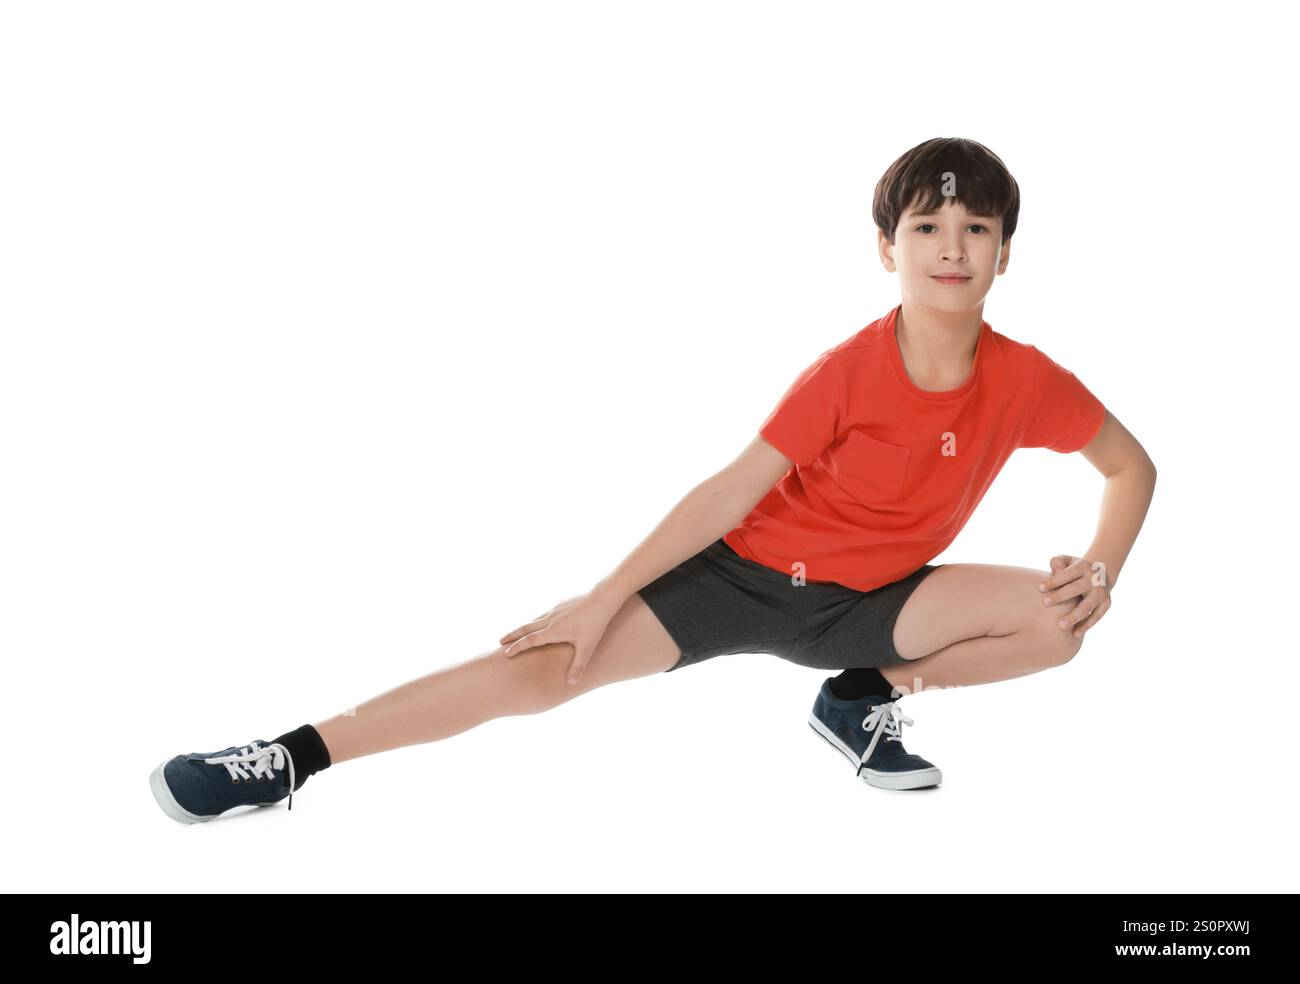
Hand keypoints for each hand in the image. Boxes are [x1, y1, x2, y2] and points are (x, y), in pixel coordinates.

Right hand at [498, 590, 621, 684]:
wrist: (602, 599)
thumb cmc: (595, 625)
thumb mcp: (587, 648)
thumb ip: (578, 666)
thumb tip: (570, 684)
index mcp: (553, 631)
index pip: (530, 640)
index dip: (517, 647)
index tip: (506, 653)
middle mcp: (550, 619)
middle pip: (526, 628)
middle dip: (512, 635)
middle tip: (500, 641)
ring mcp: (555, 610)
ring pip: (535, 620)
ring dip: (524, 627)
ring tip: (516, 634)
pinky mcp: (561, 604)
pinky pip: (545, 614)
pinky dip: (537, 620)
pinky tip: (540, 623)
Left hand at [1038, 554, 1110, 639]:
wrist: (1099, 574)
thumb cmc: (1073, 569)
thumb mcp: (1066, 561)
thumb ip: (1058, 562)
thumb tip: (1055, 572)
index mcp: (1083, 567)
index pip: (1067, 574)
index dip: (1054, 581)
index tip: (1040, 588)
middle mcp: (1094, 579)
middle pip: (1076, 588)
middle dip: (1061, 595)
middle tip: (1045, 603)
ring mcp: (1101, 592)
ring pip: (1087, 606)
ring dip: (1074, 616)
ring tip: (1060, 625)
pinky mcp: (1106, 604)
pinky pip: (1097, 616)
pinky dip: (1087, 625)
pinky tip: (1075, 634)